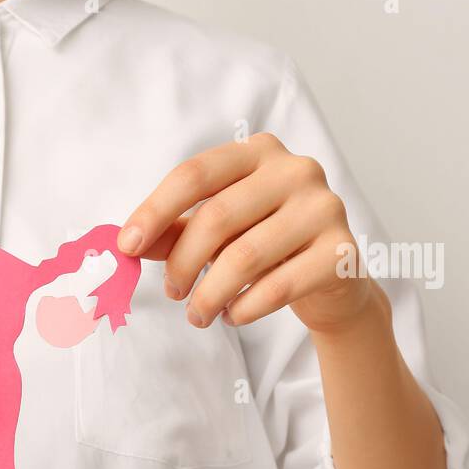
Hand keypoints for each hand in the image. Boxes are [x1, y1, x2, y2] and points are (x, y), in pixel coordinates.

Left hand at [118, 132, 371, 332]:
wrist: (331, 279)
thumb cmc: (265, 246)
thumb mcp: (217, 233)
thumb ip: (175, 232)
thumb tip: (127, 246)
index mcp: (258, 153)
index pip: (194, 174)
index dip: (155, 211)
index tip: (127, 247)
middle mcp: (295, 170)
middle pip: (216, 217)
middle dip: (182, 263)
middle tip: (172, 292)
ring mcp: (323, 207)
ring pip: (244, 257)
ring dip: (209, 295)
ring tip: (198, 314)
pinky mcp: (340, 250)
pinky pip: (277, 287)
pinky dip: (244, 308)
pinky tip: (233, 315)